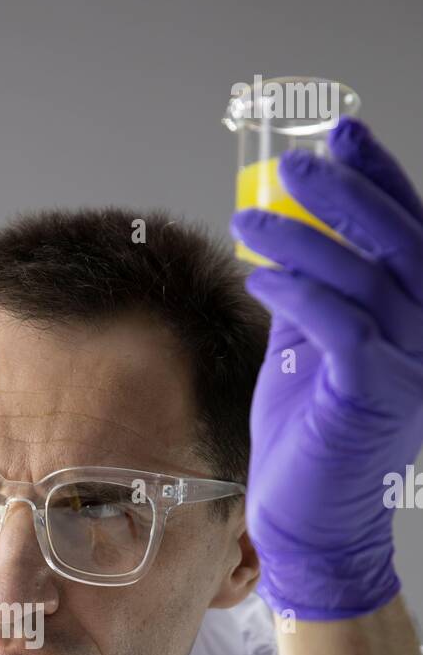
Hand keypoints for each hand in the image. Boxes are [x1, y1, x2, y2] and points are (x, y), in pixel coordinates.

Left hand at [230, 118, 422, 619]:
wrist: (311, 522)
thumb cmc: (310, 440)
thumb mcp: (310, 349)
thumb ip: (314, 295)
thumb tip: (288, 235)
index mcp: (421, 318)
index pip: (410, 229)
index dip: (380, 175)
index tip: (343, 133)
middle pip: (398, 241)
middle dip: (345, 192)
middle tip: (294, 163)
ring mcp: (410, 366)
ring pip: (363, 278)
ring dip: (300, 239)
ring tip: (248, 222)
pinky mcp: (374, 395)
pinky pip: (340, 325)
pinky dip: (298, 293)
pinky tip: (259, 276)